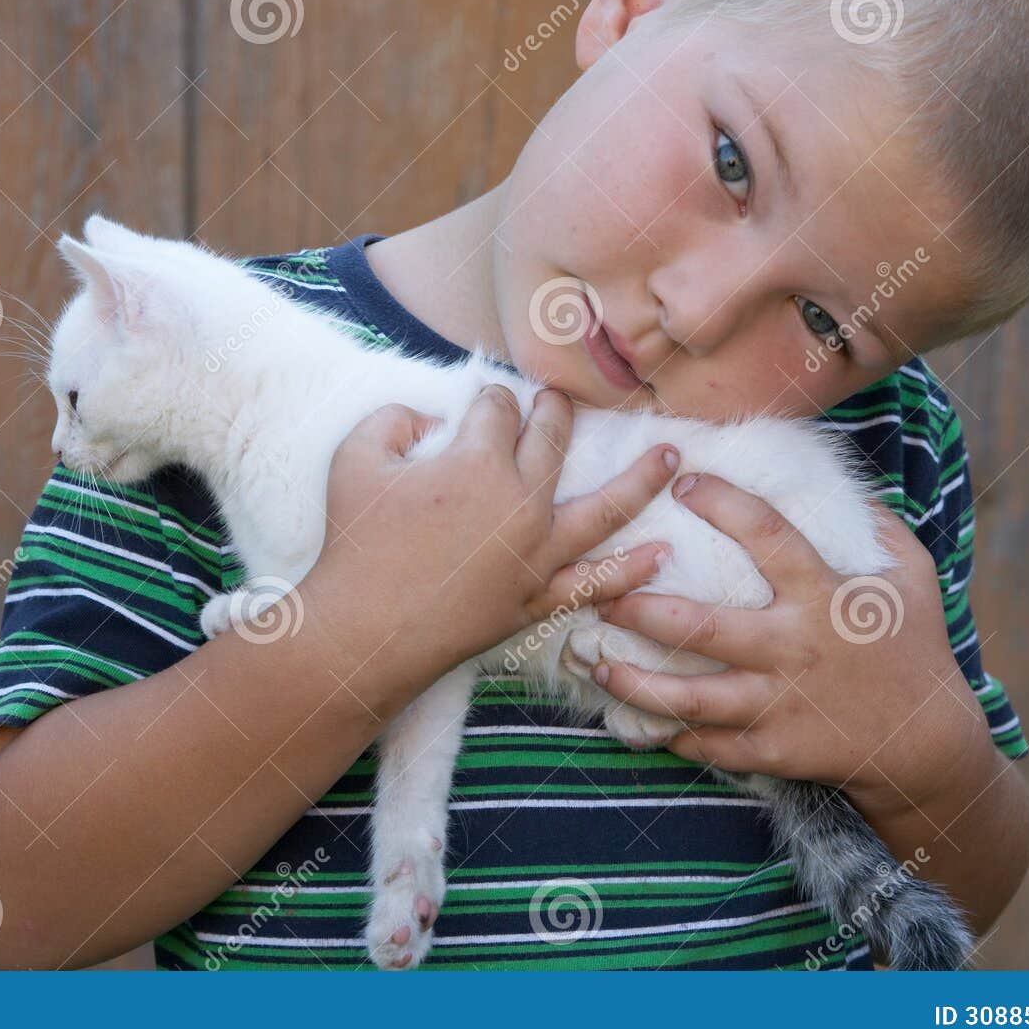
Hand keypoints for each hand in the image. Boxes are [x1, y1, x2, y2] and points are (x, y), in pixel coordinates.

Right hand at [311, 385, 678, 673]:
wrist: (365, 630)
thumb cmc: (356, 543)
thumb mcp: (355, 458)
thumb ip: (393, 420)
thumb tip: (425, 417)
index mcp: (478, 460)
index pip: (497, 407)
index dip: (489, 398)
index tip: (482, 403)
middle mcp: (521, 501)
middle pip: (554, 439)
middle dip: (559, 411)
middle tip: (564, 401)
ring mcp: (537, 553)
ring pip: (606, 507)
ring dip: (643, 478)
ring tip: (673, 456)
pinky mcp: (537, 598)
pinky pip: (594, 583)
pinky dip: (630, 571)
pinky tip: (659, 556)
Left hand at [592, 473, 992, 818]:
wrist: (927, 744)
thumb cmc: (912, 648)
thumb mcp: (912, 576)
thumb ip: (878, 526)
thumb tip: (840, 479)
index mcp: (824, 595)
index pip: (767, 535)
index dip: (722, 503)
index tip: (681, 482)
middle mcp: (794, 648)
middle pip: (701, 627)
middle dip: (640, 610)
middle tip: (597, 593)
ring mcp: (780, 704)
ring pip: (690, 697)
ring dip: (634, 682)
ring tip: (594, 665)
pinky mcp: (774, 749)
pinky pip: (708, 744)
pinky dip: (668, 733)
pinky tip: (632, 720)